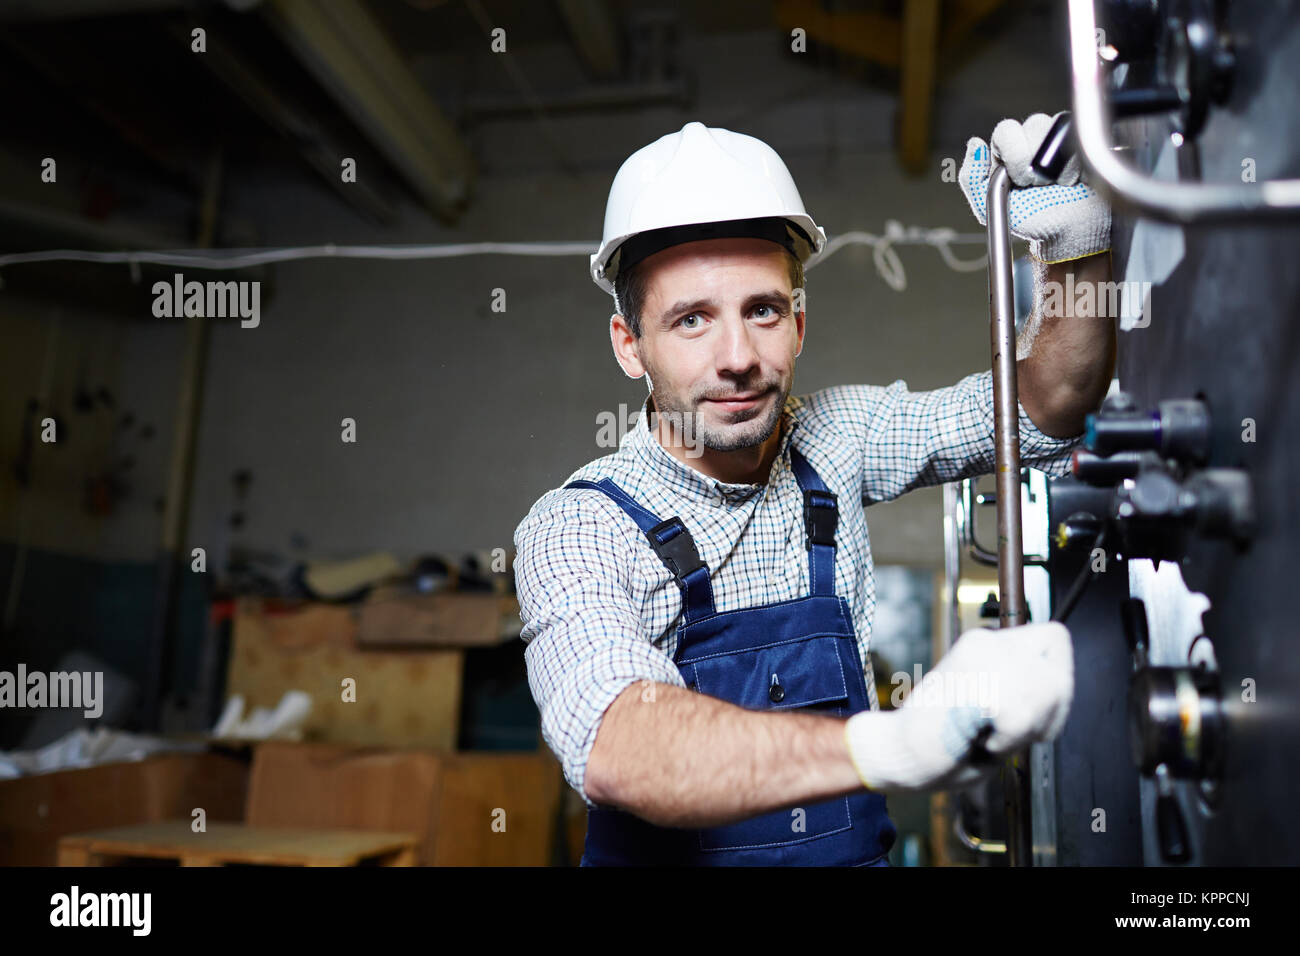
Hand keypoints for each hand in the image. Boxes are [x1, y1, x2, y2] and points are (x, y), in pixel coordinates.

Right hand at [843, 622, 1074, 792]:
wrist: (898, 751)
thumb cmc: (943, 738)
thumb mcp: (988, 699)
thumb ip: (1021, 684)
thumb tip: (1060, 681)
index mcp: (987, 642)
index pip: (1054, 638)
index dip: (1059, 675)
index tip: (1038, 708)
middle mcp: (986, 641)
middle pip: (1058, 670)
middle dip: (1050, 711)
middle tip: (1013, 731)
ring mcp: (982, 659)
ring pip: (1048, 690)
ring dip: (1028, 726)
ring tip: (993, 735)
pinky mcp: (977, 682)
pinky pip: (1024, 714)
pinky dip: (1009, 738)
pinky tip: (984, 740)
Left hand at [959, 112, 1110, 264]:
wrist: (1063, 232)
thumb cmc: (1028, 218)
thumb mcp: (988, 204)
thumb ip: (972, 177)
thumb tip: (975, 144)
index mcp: (1007, 148)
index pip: (1006, 130)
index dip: (1013, 152)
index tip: (1018, 178)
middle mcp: (1032, 138)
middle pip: (1033, 124)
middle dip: (1033, 157)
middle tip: (1036, 183)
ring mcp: (1058, 139)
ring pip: (1055, 129)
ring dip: (1053, 162)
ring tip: (1053, 183)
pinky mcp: (1083, 144)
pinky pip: (1079, 140)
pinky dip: (1072, 164)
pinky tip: (1069, 180)